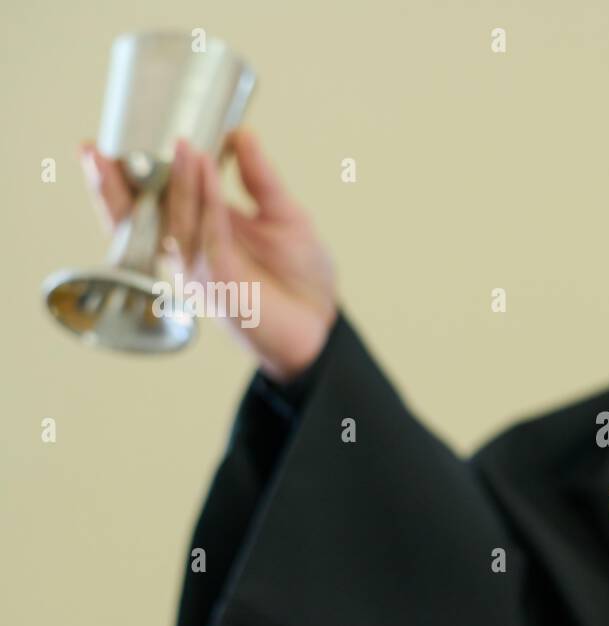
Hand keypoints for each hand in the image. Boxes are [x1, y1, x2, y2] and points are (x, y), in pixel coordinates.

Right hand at [81, 130, 336, 382]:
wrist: (322, 323)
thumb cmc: (299, 275)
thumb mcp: (283, 214)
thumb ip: (259, 177)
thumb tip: (241, 133)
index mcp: (197, 233)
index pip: (153, 202)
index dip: (124, 178)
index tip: (104, 146)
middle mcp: (190, 252)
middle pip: (143, 218)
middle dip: (119, 185)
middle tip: (100, 150)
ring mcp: (201, 271)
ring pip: (176, 223)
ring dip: (175, 183)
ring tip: (177, 146)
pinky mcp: (220, 285)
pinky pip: (208, 238)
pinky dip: (207, 201)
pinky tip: (206, 171)